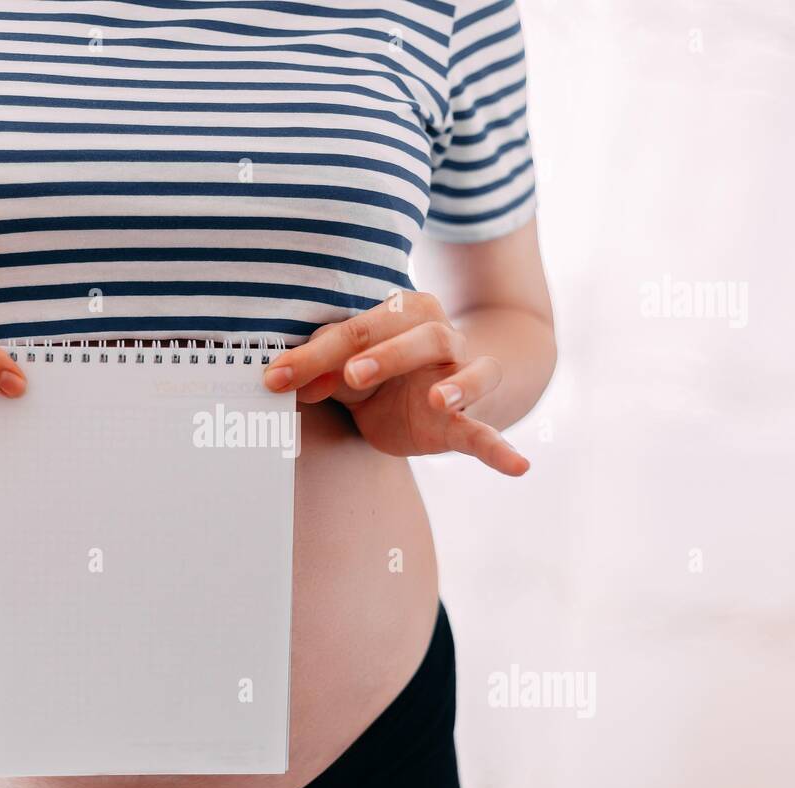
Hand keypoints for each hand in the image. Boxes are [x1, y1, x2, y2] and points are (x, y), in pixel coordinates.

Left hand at [262, 293, 528, 475]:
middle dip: (383, 355)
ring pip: (467, 370)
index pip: (356, 330)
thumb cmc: (381, 371)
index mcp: (402, 313)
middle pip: (418, 337)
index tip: (275, 377)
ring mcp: (461, 376)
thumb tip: (282, 381)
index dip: (314, 356)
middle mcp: (439, 335)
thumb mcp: (343, 369)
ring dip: (453, 385)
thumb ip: (317, 372)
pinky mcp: (470, 418)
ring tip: (438, 400)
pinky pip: (488, 432)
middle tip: (350, 375)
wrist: (437, 391)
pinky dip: (502, 450)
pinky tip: (519, 468)